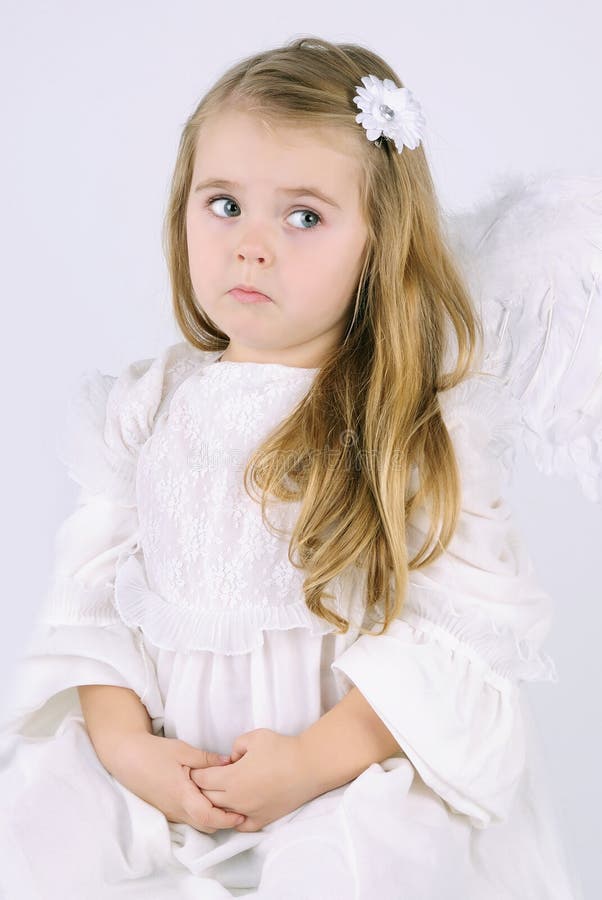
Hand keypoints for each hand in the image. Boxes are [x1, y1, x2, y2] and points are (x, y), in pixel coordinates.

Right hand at [110, 732, 246, 833]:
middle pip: (205, 825)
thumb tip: (229, 762)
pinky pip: (187, 818)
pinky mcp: (166, 810)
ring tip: (226, 801)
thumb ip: (207, 759)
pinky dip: (201, 813)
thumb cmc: (154, 752)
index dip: (227, 819)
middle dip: (223, 821)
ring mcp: (169, 812)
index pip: (208, 817)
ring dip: (212, 817)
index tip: (242, 813)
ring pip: (196, 823)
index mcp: (181, 795)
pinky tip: (207, 798)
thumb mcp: (183, 750)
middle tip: (239, 806)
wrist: (126, 757)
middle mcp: (175, 809)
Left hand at [190, 728, 315, 832]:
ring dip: (216, 803)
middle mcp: (236, 799)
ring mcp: (249, 812)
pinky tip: (235, 808)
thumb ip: (235, 746)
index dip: (196, 772)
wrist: (308, 767)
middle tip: (203, 779)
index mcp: (231, 778)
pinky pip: (240, 826)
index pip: (201, 780)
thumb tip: (231, 759)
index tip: (196, 766)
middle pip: (207, 798)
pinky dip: (233, 819)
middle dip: (201, 788)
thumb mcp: (253, 737)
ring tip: (217, 792)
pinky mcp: (262, 820)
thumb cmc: (282, 749)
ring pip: (221, 814)